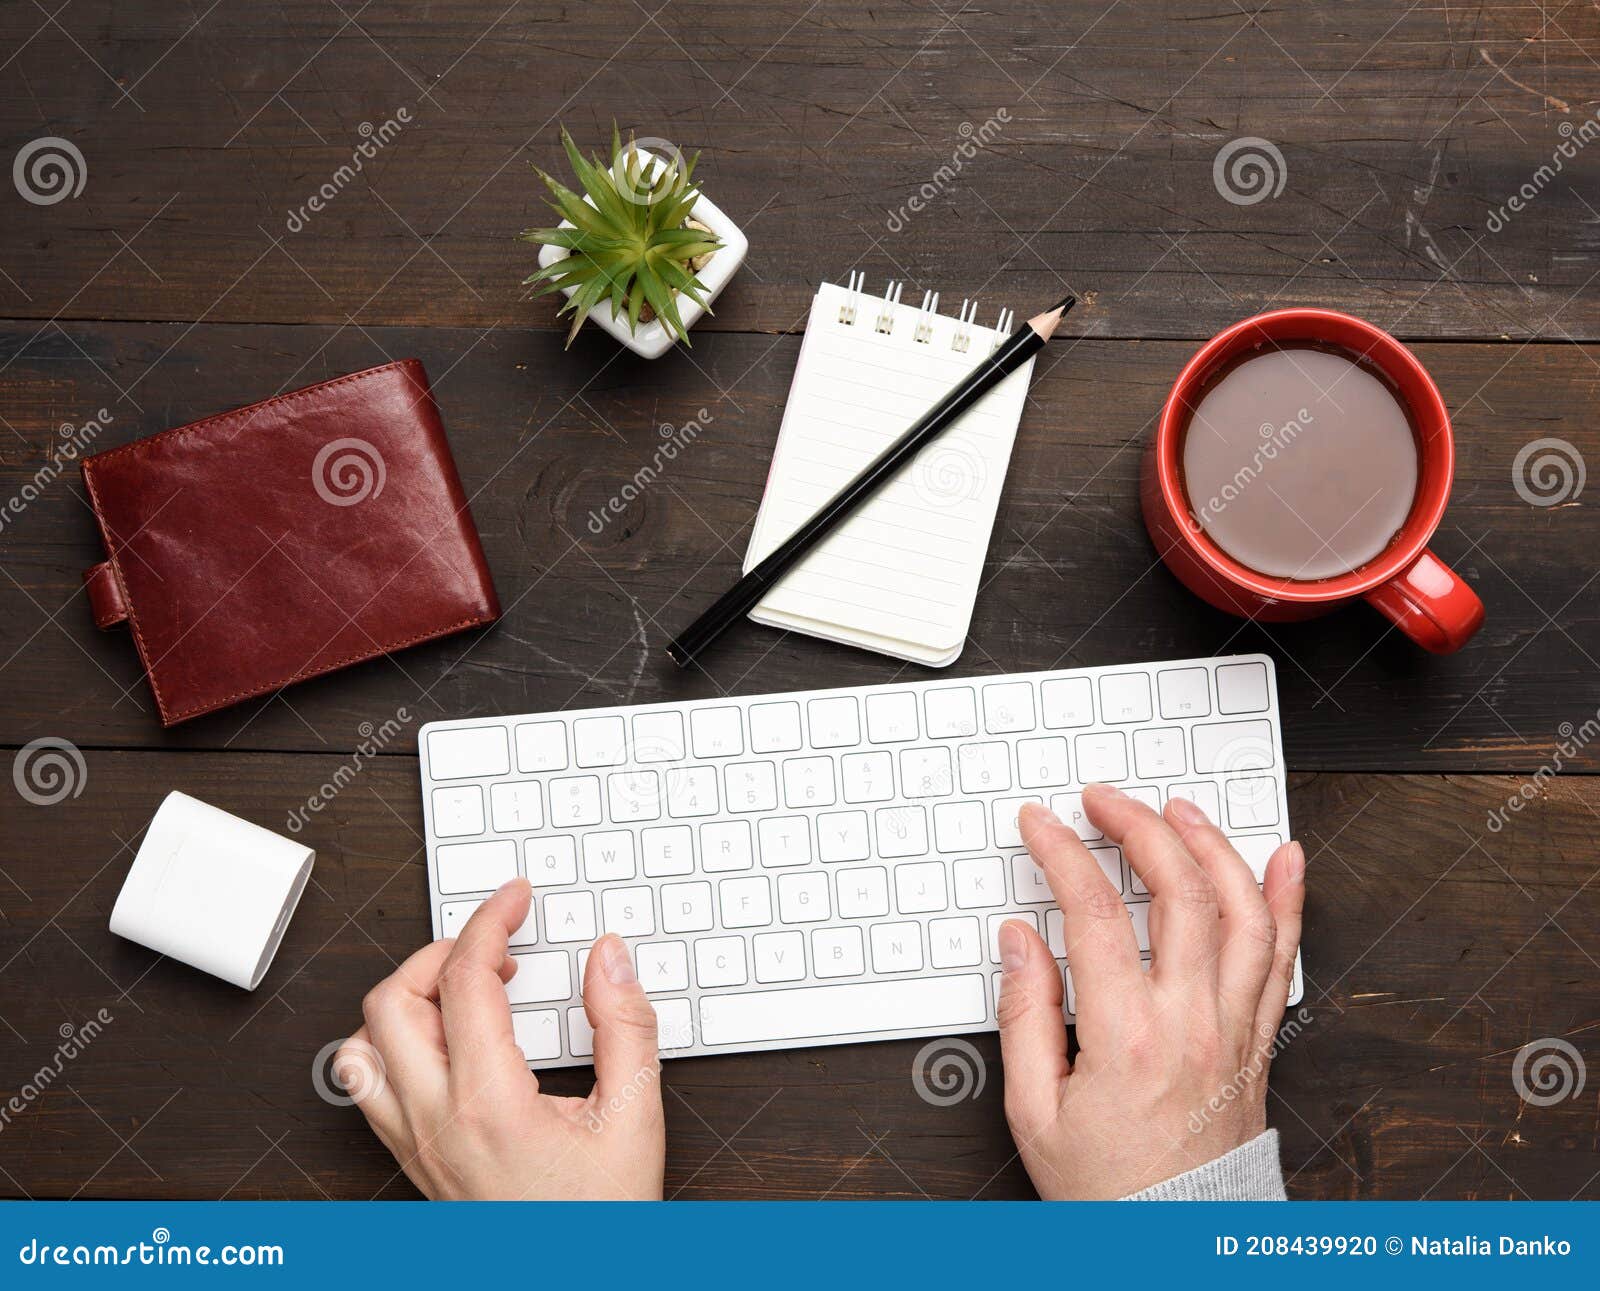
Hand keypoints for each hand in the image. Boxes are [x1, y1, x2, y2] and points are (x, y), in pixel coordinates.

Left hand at [338, 877, 664, 1198]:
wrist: (577, 1289)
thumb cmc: (602, 1224)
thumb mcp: (635, 1117)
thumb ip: (625, 1025)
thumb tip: (608, 958)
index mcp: (488, 1104)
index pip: (465, 978)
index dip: (491, 920)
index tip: (515, 899)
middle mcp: (434, 1123)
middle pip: (390, 1002)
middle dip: (440, 952)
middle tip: (495, 945)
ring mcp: (414, 1147)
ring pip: (361, 1048)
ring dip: (405, 1002)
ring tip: (463, 994)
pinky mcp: (413, 1165)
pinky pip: (368, 1090)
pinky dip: (392, 1047)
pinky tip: (446, 1045)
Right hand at [996, 783, 1304, 1199]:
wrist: (1178, 1245)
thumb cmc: (1108, 1190)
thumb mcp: (1034, 1111)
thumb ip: (1025, 1016)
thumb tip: (1020, 943)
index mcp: (1128, 1037)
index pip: (1093, 912)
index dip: (1062, 853)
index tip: (1041, 825)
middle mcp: (1191, 1022)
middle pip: (1178, 891)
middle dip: (1138, 826)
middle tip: (1104, 801)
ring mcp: (1234, 1027)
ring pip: (1241, 911)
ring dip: (1210, 846)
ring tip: (1178, 811)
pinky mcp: (1257, 1041)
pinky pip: (1283, 956)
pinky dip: (1287, 899)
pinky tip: (1284, 859)